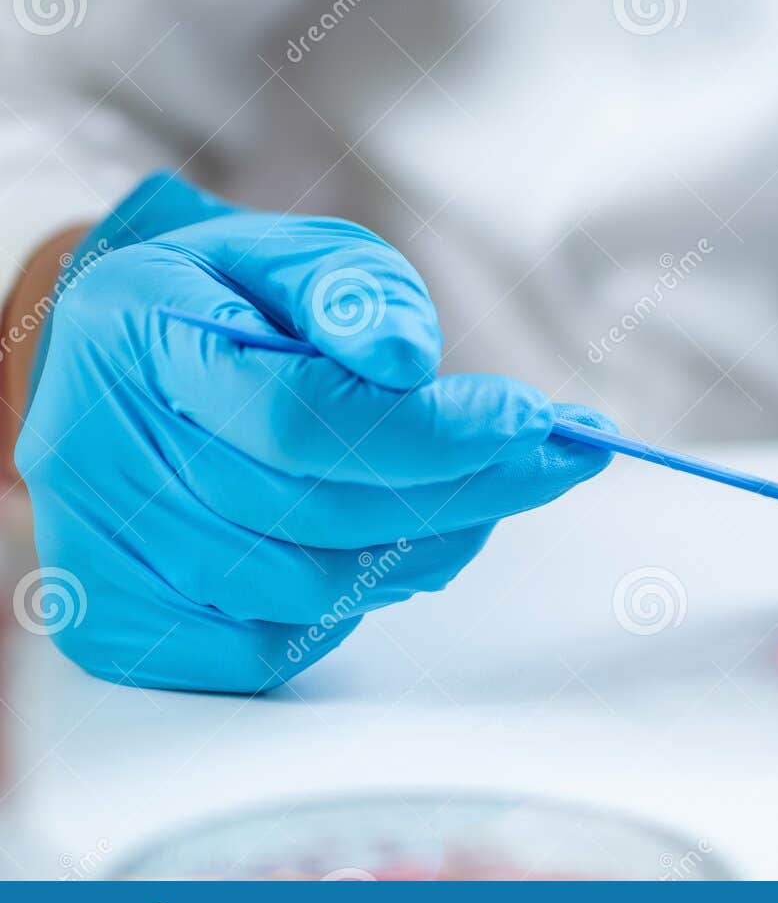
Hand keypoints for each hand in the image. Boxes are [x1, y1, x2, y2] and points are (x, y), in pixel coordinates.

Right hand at [16, 175, 611, 691]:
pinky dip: (358, 605)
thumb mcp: (294, 254)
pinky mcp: (124, 624)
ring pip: (306, 591)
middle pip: (315, 513)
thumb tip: (407, 357)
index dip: (431, 433)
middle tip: (552, 459)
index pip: (300, 418)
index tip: (533, 419)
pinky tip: (398, 545)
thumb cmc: (230, 303)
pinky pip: (274, 647)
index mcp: (137, 337)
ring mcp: (103, 553)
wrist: (124, 363)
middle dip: (464, 489)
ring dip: (423, 547)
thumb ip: (352, 293)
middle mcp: (99, 454)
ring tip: (482, 493)